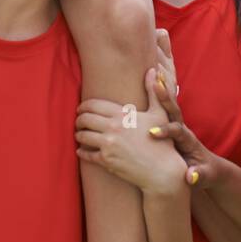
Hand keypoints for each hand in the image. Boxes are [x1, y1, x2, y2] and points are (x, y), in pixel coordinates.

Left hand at [76, 68, 186, 195]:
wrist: (162, 170)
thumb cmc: (162, 141)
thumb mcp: (159, 113)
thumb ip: (153, 91)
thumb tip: (154, 71)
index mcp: (122, 114)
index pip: (93, 105)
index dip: (84, 106)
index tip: (82, 109)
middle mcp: (113, 128)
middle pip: (84, 119)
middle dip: (79, 120)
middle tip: (78, 121)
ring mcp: (108, 145)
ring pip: (82, 136)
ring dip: (78, 134)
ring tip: (80, 134)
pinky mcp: (106, 161)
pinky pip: (86, 154)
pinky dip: (81, 152)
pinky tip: (81, 150)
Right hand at [144, 88, 215, 189]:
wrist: (207, 170)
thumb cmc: (204, 174)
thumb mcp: (203, 177)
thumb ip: (199, 175)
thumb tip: (192, 176)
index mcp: (189, 141)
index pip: (177, 133)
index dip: (166, 131)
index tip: (152, 133)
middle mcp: (182, 130)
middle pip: (174, 112)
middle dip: (165, 99)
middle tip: (156, 84)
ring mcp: (175, 126)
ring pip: (166, 107)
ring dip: (160, 90)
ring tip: (153, 72)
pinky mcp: (167, 127)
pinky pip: (160, 109)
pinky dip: (156, 95)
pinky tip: (149, 80)